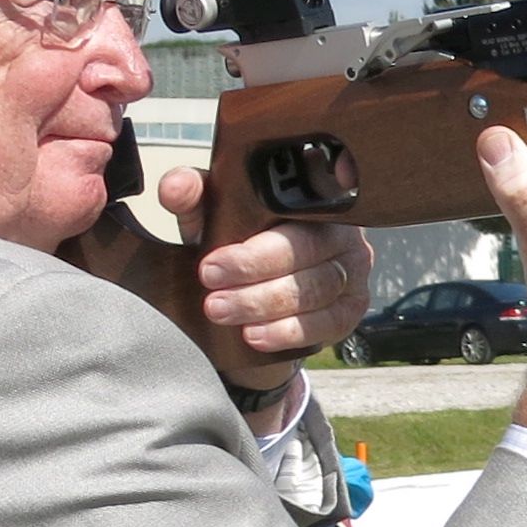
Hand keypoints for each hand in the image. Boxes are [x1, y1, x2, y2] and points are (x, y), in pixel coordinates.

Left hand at [56, 170, 369, 394]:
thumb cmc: (235, 241)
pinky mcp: (350, 309)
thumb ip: (193, 196)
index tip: (210, 265)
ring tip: (221, 312)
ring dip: (265, 305)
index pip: (296, 210)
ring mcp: (352, 271)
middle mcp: (340, 231)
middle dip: (254, 273)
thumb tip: (175, 189)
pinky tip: (255, 336)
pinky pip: (329, 322)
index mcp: (309, 197)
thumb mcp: (210, 215)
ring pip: (316, 289)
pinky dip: (290, 331)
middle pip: (306, 250)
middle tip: (210, 289)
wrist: (250, 288)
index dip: (258, 242)